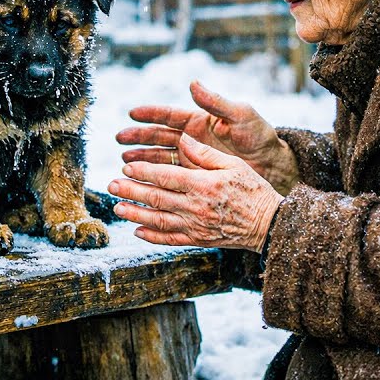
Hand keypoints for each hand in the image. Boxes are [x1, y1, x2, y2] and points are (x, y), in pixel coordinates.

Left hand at [109, 134, 282, 251]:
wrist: (268, 224)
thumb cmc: (253, 189)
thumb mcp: (233, 164)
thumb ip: (205, 153)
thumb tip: (183, 139)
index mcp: (203, 184)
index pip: (165, 177)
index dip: (143, 172)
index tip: (126, 167)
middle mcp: (195, 206)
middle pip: (156, 198)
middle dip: (130, 191)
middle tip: (111, 185)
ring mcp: (195, 226)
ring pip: (158, 220)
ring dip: (135, 213)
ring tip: (117, 207)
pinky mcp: (198, 240)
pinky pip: (170, 239)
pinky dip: (152, 236)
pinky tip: (137, 230)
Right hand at [116, 80, 298, 193]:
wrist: (273, 166)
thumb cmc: (259, 137)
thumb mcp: (240, 115)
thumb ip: (216, 102)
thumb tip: (193, 84)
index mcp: (199, 120)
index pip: (169, 115)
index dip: (150, 113)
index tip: (132, 112)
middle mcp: (191, 139)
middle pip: (159, 136)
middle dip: (138, 137)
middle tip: (120, 139)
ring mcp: (191, 158)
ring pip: (160, 157)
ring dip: (142, 158)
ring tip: (125, 160)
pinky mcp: (194, 177)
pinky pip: (170, 177)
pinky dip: (155, 178)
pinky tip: (142, 181)